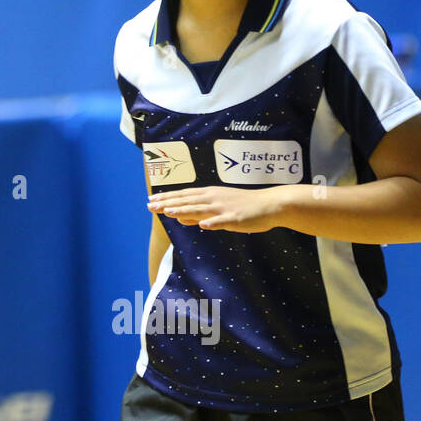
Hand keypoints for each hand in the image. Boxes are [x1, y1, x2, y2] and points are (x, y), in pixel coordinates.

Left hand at [147, 185, 283, 232]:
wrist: (270, 205)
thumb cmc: (243, 207)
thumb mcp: (218, 208)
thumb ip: (199, 213)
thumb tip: (179, 217)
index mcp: (209, 195)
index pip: (184, 196)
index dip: (167, 197)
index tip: (151, 199)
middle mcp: (214, 199)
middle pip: (187, 201)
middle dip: (168, 203)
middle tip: (150, 205)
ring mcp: (224, 208)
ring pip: (200, 209)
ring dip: (183, 210)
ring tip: (168, 212)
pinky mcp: (236, 218)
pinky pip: (222, 221)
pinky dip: (212, 222)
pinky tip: (203, 225)